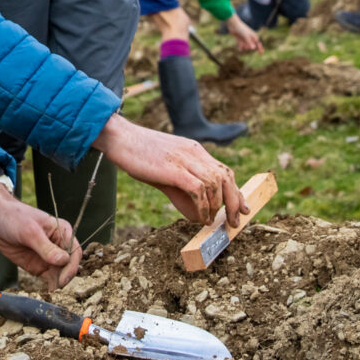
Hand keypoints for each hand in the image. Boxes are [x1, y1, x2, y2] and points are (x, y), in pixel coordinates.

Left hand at [0, 183, 80, 289]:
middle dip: (66, 276)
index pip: (74, 252)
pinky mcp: (38, 266)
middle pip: (69, 265)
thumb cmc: (14, 217)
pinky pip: (49, 278)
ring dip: (59, 282)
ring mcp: (49, 257)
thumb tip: (63, 261)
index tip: (64, 278)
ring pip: (60, 273)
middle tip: (58, 286)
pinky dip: (51, 285)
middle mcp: (59, 245)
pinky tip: (49, 290)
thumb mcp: (30, 231)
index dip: (71, 266)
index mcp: (62, 231)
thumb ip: (46, 247)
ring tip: (53, 291)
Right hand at [93, 115, 243, 224]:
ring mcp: (185, 159)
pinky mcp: (174, 168)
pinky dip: (203, 206)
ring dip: (217, 206)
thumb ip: (182, 192)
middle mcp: (194, 153)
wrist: (119, 137)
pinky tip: (200, 217)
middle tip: (234, 221)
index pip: (224, 171)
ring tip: (211, 221)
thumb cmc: (138, 155)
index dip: (235, 191)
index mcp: (194, 151)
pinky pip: (198, 189)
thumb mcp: (165, 173)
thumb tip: (197, 214)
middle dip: (234, 201)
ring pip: (215, 183)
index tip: (241, 207)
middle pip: (226, 177)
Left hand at [225, 13, 263, 53]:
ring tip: (241, 43)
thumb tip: (253, 48)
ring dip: (244, 46)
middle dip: (249, 47)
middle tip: (246, 44)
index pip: (258, 44)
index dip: (260, 48)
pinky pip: (241, 46)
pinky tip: (239, 49)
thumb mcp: (246, 36)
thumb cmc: (241, 29)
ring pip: (246, 47)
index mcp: (254, 36)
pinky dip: (240, 47)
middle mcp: (250, 38)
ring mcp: (245, 39)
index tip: (261, 53)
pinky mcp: (240, 40)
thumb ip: (249, 42)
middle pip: (252, 46)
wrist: (233, 25)